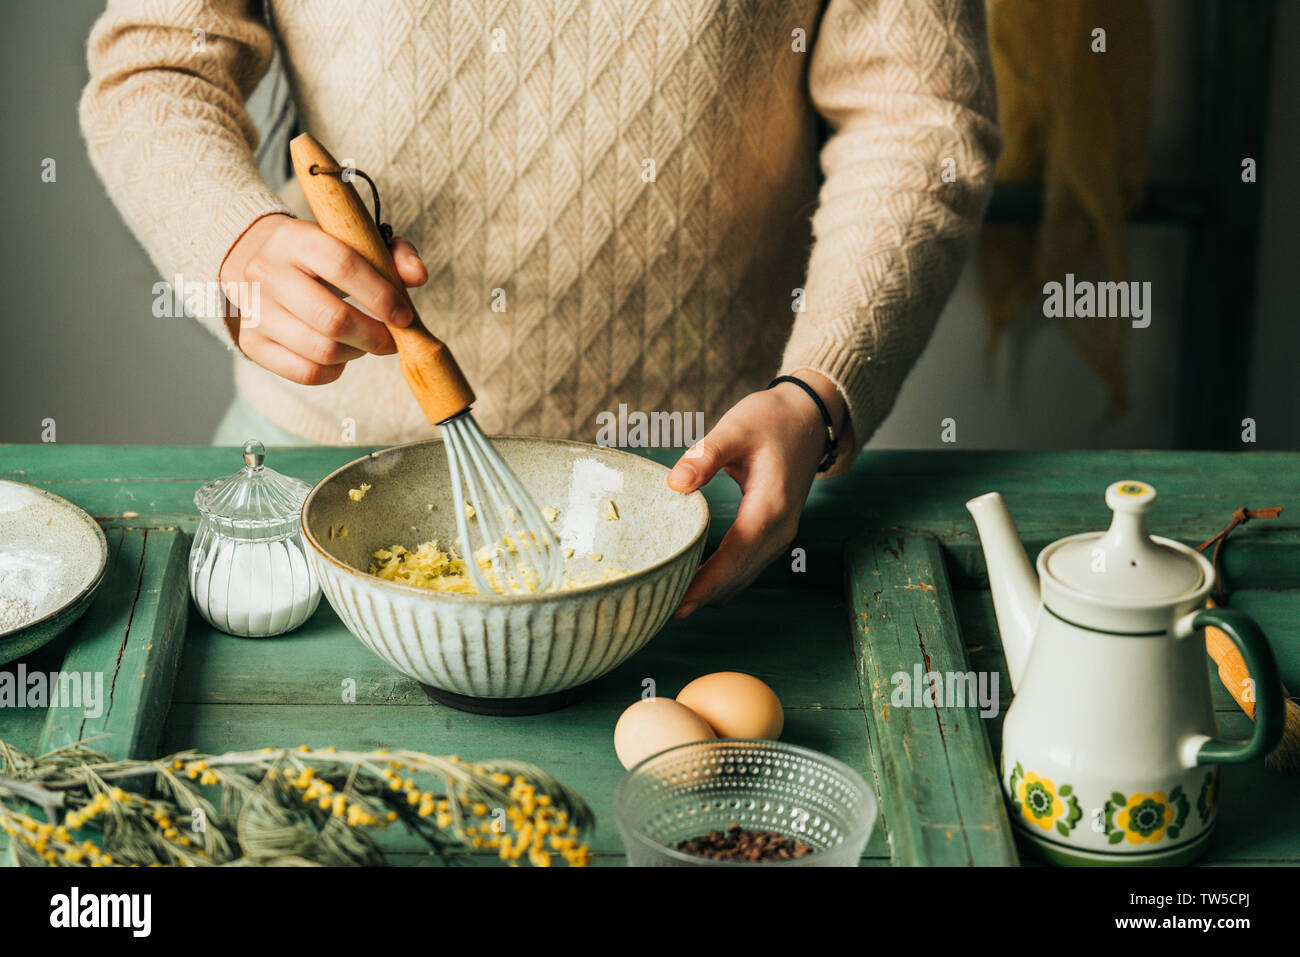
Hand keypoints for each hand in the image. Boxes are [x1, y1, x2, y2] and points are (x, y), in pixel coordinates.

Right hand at [218, 213, 428, 384]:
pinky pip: (304, 372)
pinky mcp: (251, 341)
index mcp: (295, 238)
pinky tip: (342, 358)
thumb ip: (393, 254)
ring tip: (366, 343)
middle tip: (392, 341)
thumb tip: (418, 276)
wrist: (256, 260)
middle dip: (373, 336)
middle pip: (331, 318)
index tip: (404, 316)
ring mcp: (254, 309)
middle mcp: (266, 272)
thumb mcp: (354, 242)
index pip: (342, 265)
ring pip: (320, 350)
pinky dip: (334, 372)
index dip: (380, 295)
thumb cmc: (320, 255)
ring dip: (356, 354)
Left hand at [667, 369, 845, 616]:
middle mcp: (780, 531)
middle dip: (699, 596)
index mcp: (770, 508)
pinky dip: (720, 579)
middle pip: (736, 579)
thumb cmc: (771, 419)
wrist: (809, 418)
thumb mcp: (736, 428)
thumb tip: (675, 484)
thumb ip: (705, 455)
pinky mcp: (774, 535)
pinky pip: (745, 569)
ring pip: (741, 580)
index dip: (703, 586)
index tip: (673, 605)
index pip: (733, 559)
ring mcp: (780, 537)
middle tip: (654, 603)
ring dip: (709, 592)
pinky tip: (691, 576)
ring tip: (667, 594)